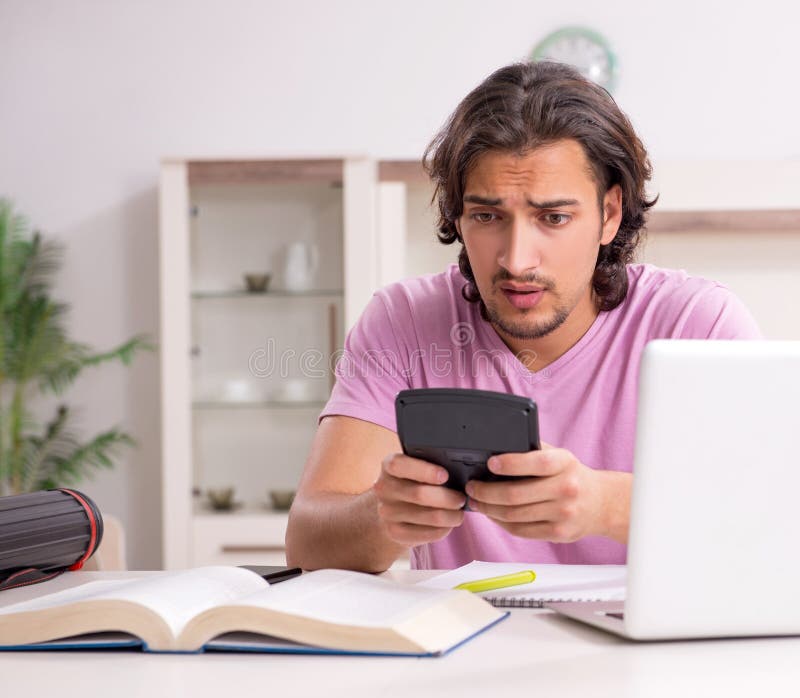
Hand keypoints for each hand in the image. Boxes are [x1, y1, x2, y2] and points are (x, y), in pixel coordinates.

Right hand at [373, 453, 466, 546]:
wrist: (392, 509)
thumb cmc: (412, 483)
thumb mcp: (414, 469)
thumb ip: (430, 465)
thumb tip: (458, 472)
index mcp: (388, 467)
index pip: (400, 465)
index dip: (424, 470)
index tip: (445, 475)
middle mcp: (384, 489)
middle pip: (419, 494)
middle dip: (447, 498)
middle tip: (461, 499)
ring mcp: (387, 513)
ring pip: (428, 516)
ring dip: (450, 516)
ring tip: (459, 513)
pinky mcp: (394, 532)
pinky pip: (426, 533)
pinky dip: (443, 530)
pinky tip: (447, 525)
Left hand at [465, 444, 630, 543]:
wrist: (601, 503)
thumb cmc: (571, 475)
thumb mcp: (558, 456)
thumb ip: (532, 450)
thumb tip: (495, 448)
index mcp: (565, 463)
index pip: (535, 463)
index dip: (510, 464)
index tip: (490, 464)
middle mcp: (566, 488)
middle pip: (516, 494)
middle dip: (486, 492)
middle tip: (472, 488)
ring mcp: (563, 513)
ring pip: (514, 515)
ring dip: (489, 509)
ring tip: (478, 501)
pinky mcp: (558, 533)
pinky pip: (521, 530)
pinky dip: (501, 522)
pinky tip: (493, 514)